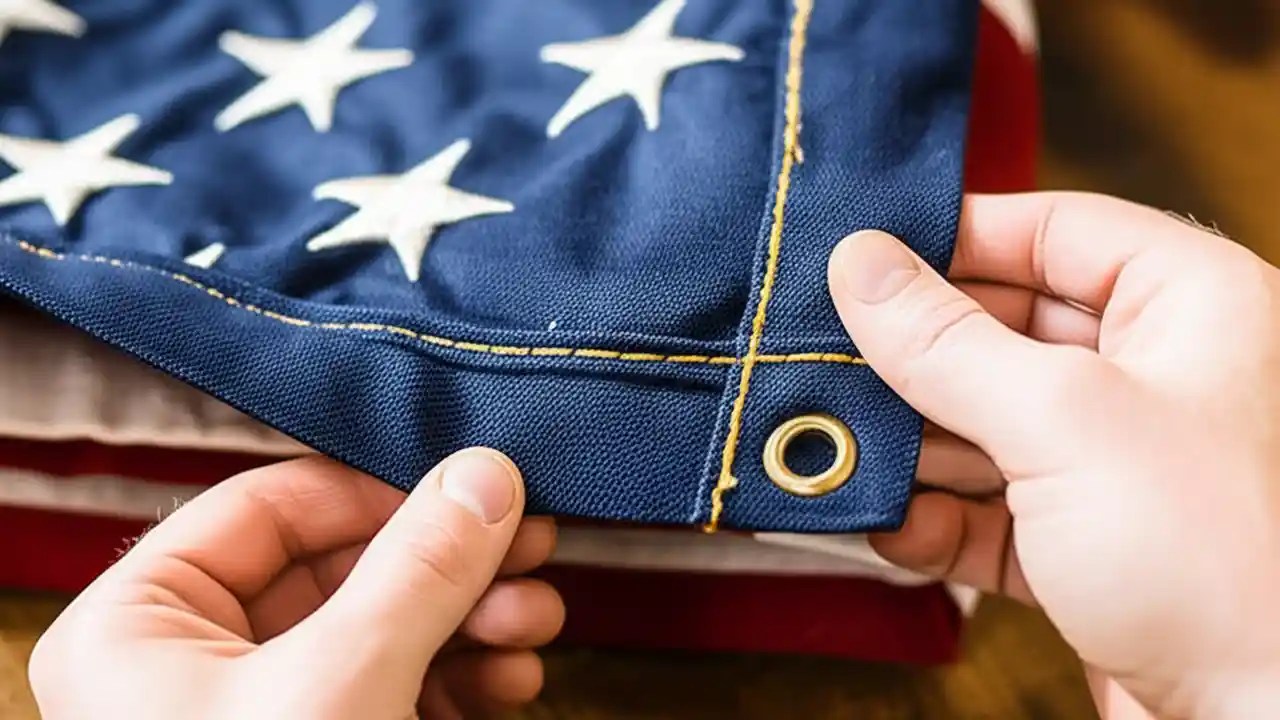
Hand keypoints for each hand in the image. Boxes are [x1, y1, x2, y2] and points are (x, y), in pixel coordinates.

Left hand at [28, 449, 563, 718]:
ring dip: (467, 621)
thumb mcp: (343, 683)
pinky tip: (510, 677)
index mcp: (139, 625)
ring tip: (533, 622)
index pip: (268, 508)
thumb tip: (485, 477)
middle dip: (447, 566)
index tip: (468, 492)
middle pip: (340, 569)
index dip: (379, 490)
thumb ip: (418, 569)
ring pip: (378, 630)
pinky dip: (456, 679)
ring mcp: (259, 716)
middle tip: (528, 549)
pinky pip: (391, 690)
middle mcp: (191, 664)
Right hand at [828, 193, 1279, 719]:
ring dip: (912, 444)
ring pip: (987, 423)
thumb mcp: (1060, 422)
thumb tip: (862, 265)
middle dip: (915, 358)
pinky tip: (896, 528)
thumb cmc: (1220, 564)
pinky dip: (937, 518)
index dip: (956, 237)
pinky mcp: (1086, 546)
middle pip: (1005, 331)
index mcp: (1190, 307)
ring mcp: (1118, 467)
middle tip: (828, 358)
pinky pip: (991, 508)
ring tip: (841, 448)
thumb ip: (948, 342)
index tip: (863, 255)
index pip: (1055, 230)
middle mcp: (1158, 378)